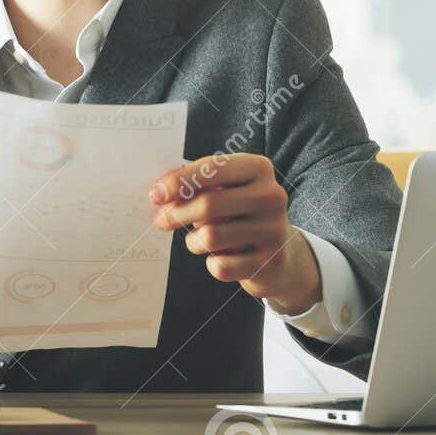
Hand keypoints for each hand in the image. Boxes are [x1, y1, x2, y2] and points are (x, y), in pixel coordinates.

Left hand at [149, 153, 320, 313]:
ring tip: (200, 239)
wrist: (279, 253)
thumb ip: (195, 187)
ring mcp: (274, 230)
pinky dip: (213, 263)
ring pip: (210, 237)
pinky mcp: (270, 263)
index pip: (213, 169)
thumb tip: (160, 193)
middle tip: (161, 220)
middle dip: (176, 214)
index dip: (179, 181)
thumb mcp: (224, 191)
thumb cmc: (239, 214)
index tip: (156, 194)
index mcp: (258, 168)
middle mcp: (271, 196)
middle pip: (208, 204)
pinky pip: (221, 266)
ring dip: (194, 241)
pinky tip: (224, 257)